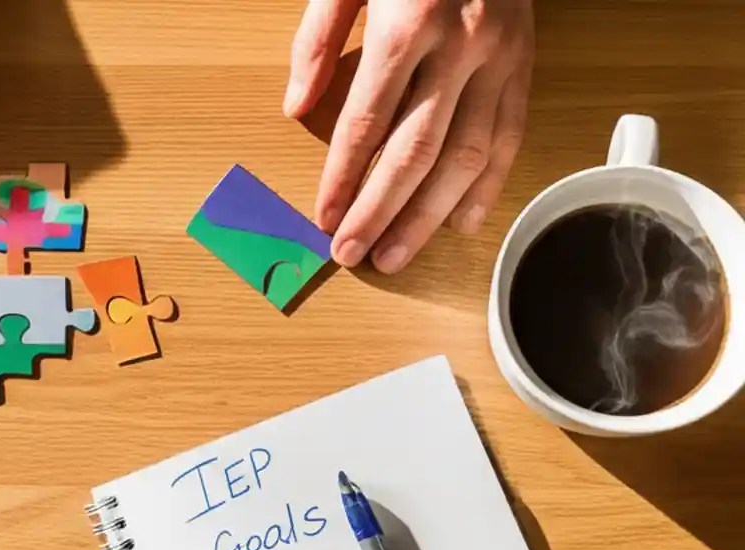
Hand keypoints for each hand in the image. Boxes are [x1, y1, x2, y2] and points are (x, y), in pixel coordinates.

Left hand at [284, 0, 534, 272]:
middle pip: (415, 151)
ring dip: (429, 215)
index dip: (343, 177)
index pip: (367, 122)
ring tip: (397, 255)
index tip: (323, 217)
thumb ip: (317, 39)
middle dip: (380, 211)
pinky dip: (488, 186)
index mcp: (407, 22)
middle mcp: (459, 46)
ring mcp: (500, 58)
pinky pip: (510, 136)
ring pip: (467, 156)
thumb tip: (296, 107)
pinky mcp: (526, 64)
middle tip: (352, 253)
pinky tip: (460, 223)